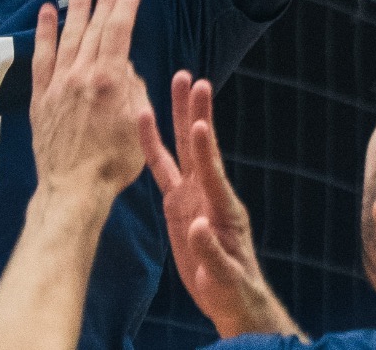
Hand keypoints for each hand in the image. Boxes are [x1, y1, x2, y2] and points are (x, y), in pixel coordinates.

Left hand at [30, 0, 151, 201]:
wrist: (73, 188)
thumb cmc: (114, 163)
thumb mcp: (139, 125)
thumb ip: (135, 90)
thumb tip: (127, 67)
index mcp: (110, 81)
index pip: (119, 32)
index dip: (126, 6)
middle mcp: (82, 75)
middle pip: (95, 27)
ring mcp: (58, 84)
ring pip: (68, 35)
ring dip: (76, 5)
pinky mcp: (41, 96)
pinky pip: (41, 57)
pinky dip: (43, 33)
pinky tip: (45, 12)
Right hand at [140, 72, 303, 339]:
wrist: (229, 297)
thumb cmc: (233, 289)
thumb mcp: (223, 276)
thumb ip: (210, 252)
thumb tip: (196, 226)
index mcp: (222, 210)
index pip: (213, 174)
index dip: (207, 150)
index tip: (202, 124)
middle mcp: (207, 194)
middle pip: (198, 147)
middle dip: (195, 113)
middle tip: (192, 79)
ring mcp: (192, 195)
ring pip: (181, 149)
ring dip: (179, 116)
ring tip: (176, 82)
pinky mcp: (177, 203)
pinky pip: (162, 167)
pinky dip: (152, 143)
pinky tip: (142, 118)